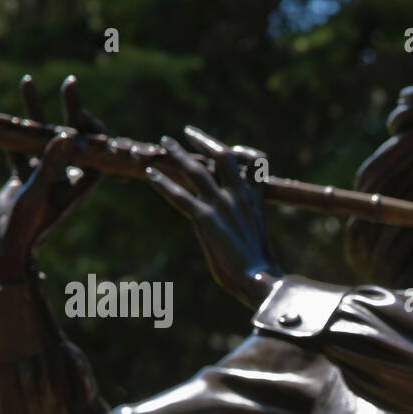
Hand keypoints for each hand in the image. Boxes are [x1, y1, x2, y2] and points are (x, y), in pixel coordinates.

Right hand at [0, 74, 105, 284]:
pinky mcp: (24, 174)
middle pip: (72, 137)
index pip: (97, 149)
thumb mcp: (40, 191)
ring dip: (36, 111)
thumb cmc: (28, 224)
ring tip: (27, 81)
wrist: (6, 244)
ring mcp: (45, 173)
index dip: (94, 127)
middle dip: (70, 109)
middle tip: (70, 82)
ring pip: (43, 136)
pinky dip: (10, 128)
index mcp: (82, 183)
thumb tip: (66, 135)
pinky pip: (20, 145)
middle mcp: (67, 176)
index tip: (82, 109)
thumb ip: (52, 164)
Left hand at [147, 128, 282, 308]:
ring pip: (197, 170)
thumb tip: (230, 224)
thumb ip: (244, 222)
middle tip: (189, 132)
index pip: (255, 164)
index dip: (242, 152)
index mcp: (256, 201)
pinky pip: (180, 196)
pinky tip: (150, 174)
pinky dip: (163, 183)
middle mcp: (240, 198)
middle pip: (224, 157)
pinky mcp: (206, 219)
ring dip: (179, 154)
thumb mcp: (257, 238)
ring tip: (165, 142)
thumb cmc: (261, 270)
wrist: (262, 280)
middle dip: (205, 142)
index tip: (230, 148)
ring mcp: (223, 206)